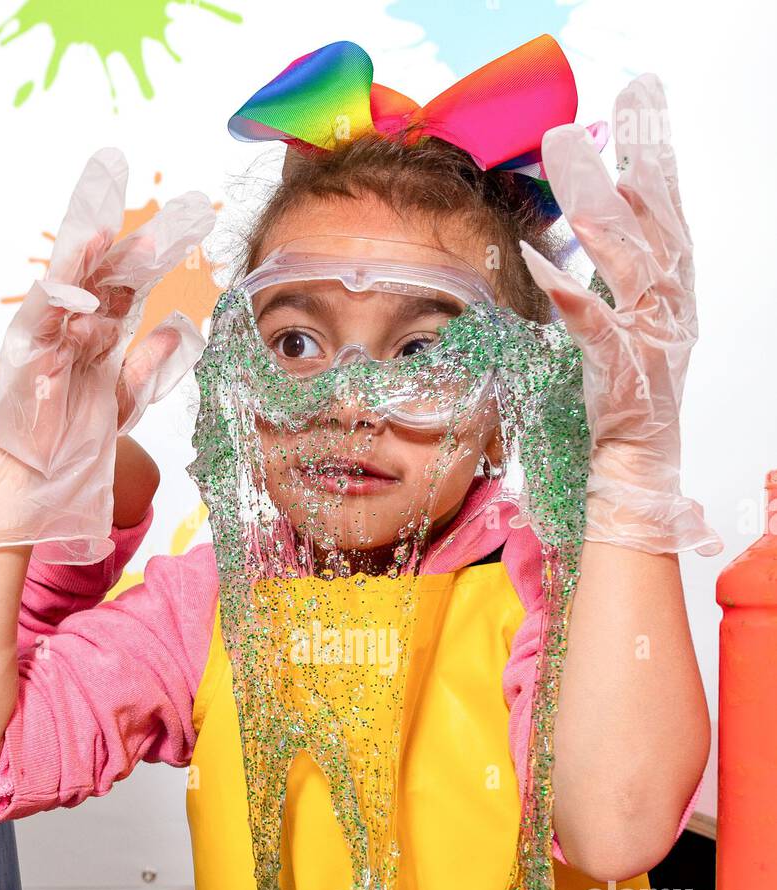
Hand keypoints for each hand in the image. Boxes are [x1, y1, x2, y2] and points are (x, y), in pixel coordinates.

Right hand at [0, 148, 213, 563]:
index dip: (163, 248)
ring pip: (70, 288)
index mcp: (98, 332)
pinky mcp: (31, 366)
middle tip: (170, 206)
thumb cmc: (72, 440)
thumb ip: (148, 364)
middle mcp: (73, 327)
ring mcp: (50, 342)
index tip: (196, 216)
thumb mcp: (123, 399)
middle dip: (137, 237)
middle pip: (105, 271)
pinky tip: (82, 293)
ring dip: (91, 260)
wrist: (38, 483)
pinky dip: (62, 311)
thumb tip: (181, 330)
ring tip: (113, 229)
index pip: (132, 279)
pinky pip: (45, 333)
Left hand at [519, 74, 720, 555]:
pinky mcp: (618, 372)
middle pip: (654, 219)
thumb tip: (589, 219)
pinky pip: (594, 328)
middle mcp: (667, 306)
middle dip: (636, 156)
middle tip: (619, 101)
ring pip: (628, 260)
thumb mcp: (623, 322)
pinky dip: (572, 296)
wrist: (637, 465)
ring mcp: (646, 338)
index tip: (644, 97)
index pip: (667, 208)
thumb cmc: (625, 398)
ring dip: (598, 209)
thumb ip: (613, 272)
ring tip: (569, 160)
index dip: (656, 151)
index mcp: (669, 291)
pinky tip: (546, 264)